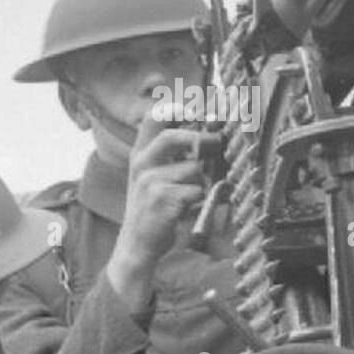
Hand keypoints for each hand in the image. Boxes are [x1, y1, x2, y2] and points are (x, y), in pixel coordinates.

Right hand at [106, 107, 220, 314]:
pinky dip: (201, 199)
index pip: (153, 117)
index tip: (197, 113)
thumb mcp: (155, 177)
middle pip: (172, 136)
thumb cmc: (154, 208)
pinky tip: (192, 208)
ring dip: (203, 181)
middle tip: (217, 143)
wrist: (136, 244)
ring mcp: (148, 181)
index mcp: (140, 153)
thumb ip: (174, 156)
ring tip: (197, 193)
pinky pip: (195, 191)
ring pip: (192, 169)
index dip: (177, 109)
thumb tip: (210, 135)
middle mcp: (141, 163)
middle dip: (200, 139)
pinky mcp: (160, 200)